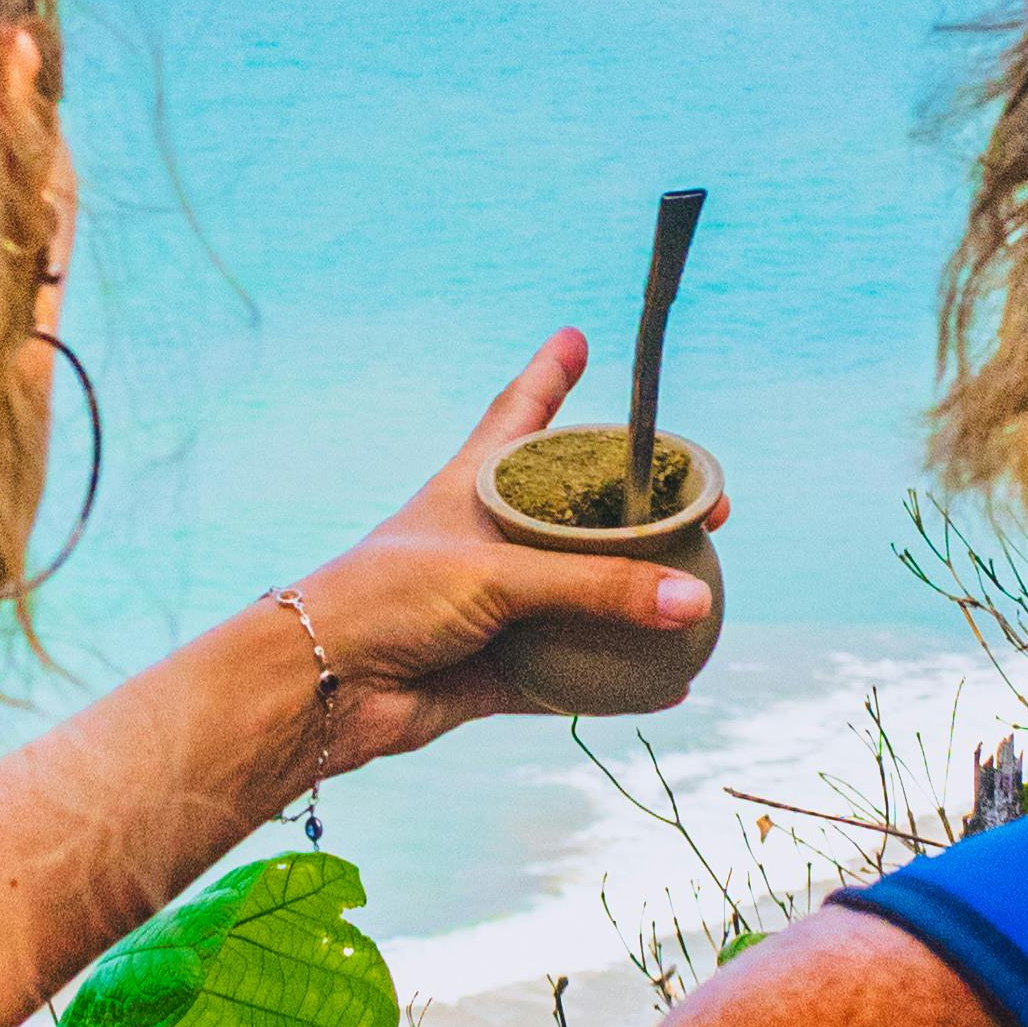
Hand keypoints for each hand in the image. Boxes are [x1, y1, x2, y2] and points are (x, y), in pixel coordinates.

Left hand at [279, 337, 722, 777]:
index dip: (549, 374)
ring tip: (703, 592)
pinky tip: (671, 684)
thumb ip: (595, 585)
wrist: (323, 688)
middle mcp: (489, 540)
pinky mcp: (497, 670)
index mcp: (473, 487)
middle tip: (703, 505)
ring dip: (637, 598)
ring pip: (582, 596)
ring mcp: (495, 607)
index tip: (577, 338)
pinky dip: (620, 681)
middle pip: (576, 512)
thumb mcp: (496, 572)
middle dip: (636, 509)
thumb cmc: (390, 598)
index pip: (519, 413)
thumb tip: (693, 599)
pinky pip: (574, 675)